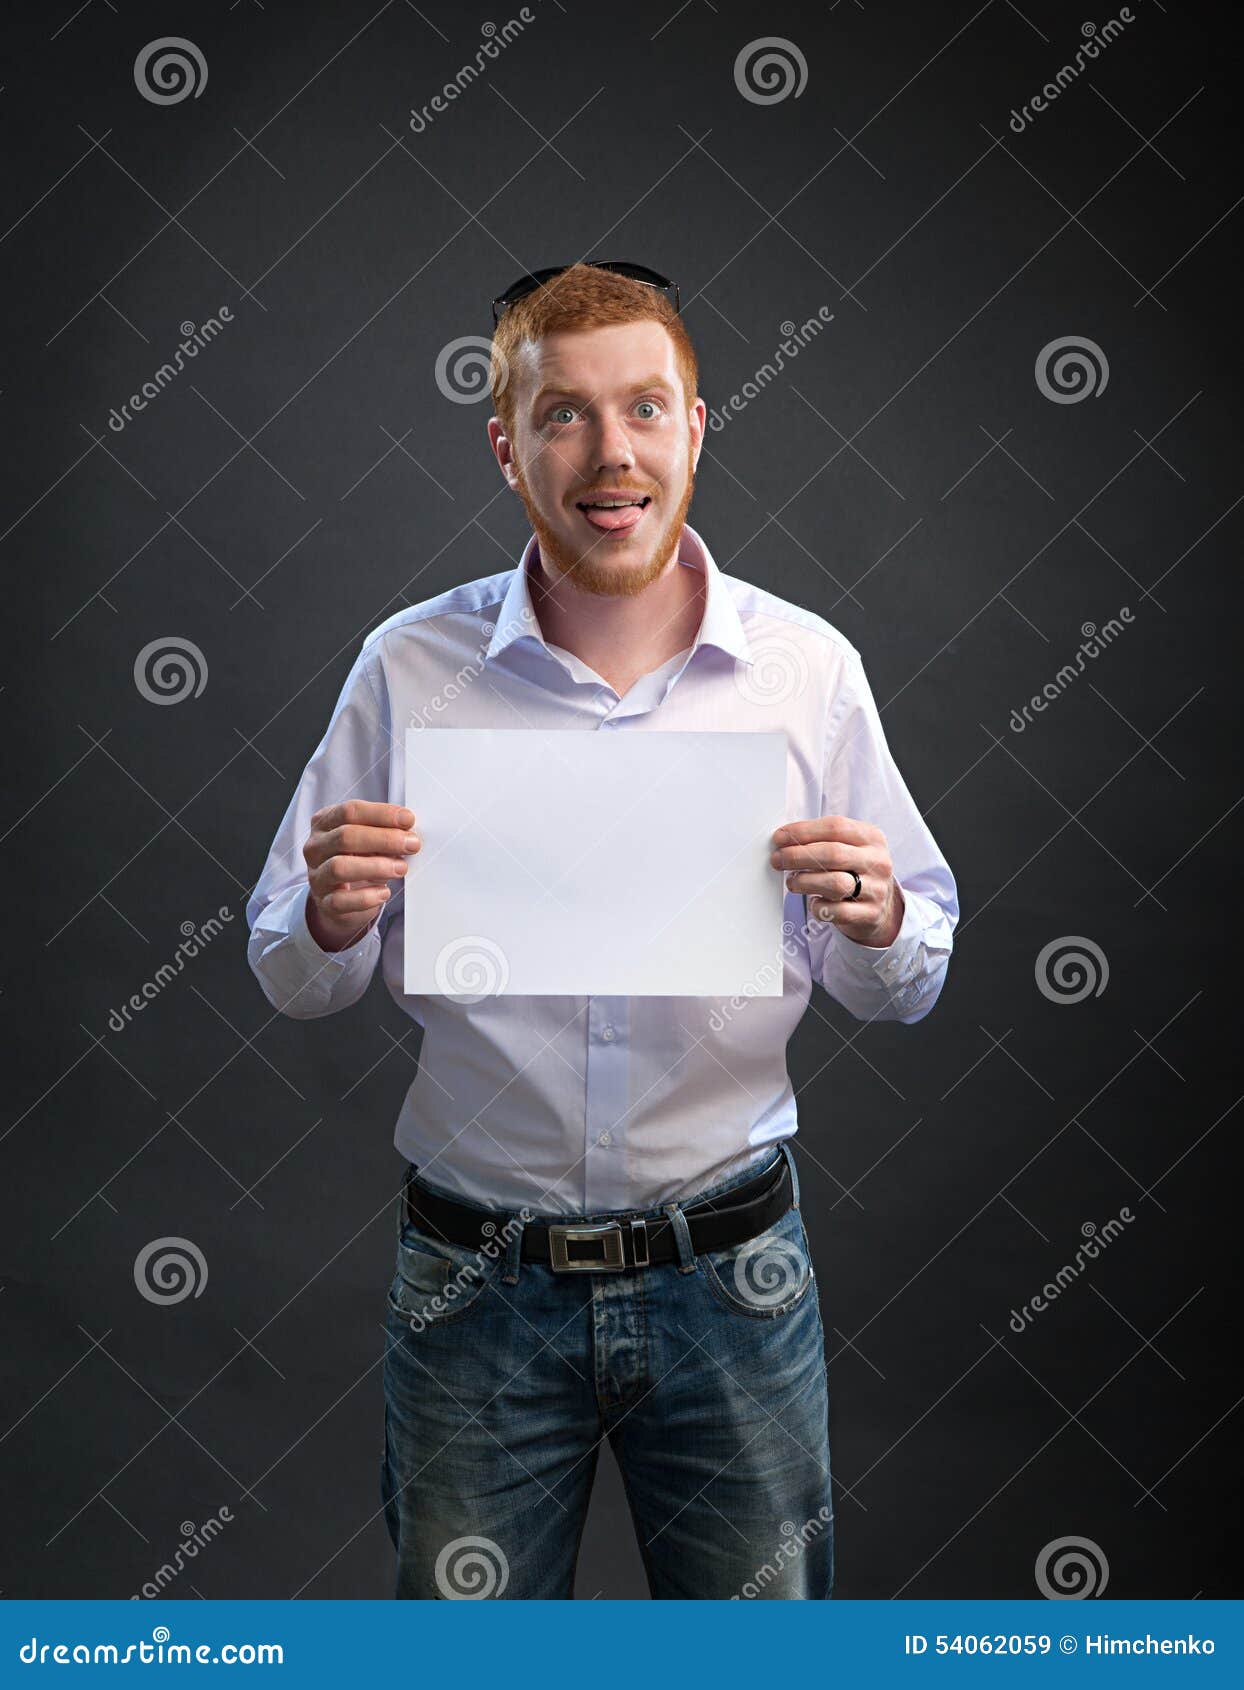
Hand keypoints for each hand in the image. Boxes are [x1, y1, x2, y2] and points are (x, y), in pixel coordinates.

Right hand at [302, 800, 420, 952]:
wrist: (343, 898)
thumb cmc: (359, 860)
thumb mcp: (369, 841)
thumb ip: (384, 832)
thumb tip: (409, 833)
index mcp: (325, 823)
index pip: (350, 811)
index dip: (381, 814)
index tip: (408, 819)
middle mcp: (315, 847)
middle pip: (345, 837)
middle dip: (384, 839)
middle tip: (412, 844)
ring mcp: (316, 876)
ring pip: (339, 867)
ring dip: (376, 866)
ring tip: (401, 868)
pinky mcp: (324, 903)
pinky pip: (340, 900)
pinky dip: (366, 897)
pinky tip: (384, 892)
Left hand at [771, 814, 903, 946]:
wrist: (881, 905)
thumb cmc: (854, 870)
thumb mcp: (849, 847)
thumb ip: (822, 839)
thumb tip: (783, 839)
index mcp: (872, 837)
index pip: (835, 827)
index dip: (803, 831)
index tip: (779, 838)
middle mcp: (877, 862)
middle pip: (833, 854)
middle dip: (798, 856)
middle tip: (777, 860)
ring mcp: (876, 889)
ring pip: (836, 884)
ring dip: (805, 881)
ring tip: (792, 882)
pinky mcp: (870, 914)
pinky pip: (837, 911)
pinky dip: (818, 907)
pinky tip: (813, 901)